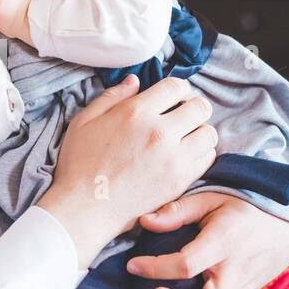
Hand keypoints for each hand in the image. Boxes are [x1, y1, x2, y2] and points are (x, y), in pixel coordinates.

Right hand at [38, 75, 217, 265]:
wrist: (86, 208)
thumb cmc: (79, 165)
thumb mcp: (84, 121)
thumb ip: (111, 97)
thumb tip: (134, 81)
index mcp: (136, 113)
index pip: (176, 87)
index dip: (178, 89)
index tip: (174, 97)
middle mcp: (160, 132)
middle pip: (201, 107)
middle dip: (194, 106)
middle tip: (183, 115)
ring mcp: (173, 158)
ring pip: (209, 133)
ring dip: (200, 131)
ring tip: (186, 136)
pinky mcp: (179, 181)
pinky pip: (207, 159)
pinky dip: (201, 154)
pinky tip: (185, 155)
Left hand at [127, 192, 288, 288]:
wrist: (287, 221)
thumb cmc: (244, 208)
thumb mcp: (210, 198)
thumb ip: (177, 211)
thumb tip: (145, 221)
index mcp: (224, 242)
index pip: (186, 263)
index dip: (155, 268)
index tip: (134, 266)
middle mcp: (236, 270)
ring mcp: (246, 288)